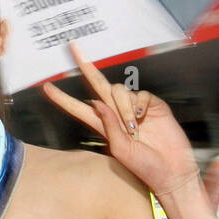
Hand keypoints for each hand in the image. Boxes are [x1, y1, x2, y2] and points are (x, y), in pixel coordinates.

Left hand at [41, 41, 199, 197]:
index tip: (46, 87)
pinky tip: (144, 118)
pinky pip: (140, 93)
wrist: (171, 171)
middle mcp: (116, 113)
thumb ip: (108, 126)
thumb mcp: (121, 150)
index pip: (78, 108)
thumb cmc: (144, 167)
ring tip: (134, 128)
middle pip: (97, 84)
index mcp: (103, 125)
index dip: (62, 98)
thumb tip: (96, 103)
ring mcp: (134, 107)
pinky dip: (139, 104)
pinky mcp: (151, 104)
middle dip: (86, 66)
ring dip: (124, 108)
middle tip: (73, 47)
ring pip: (119, 91)